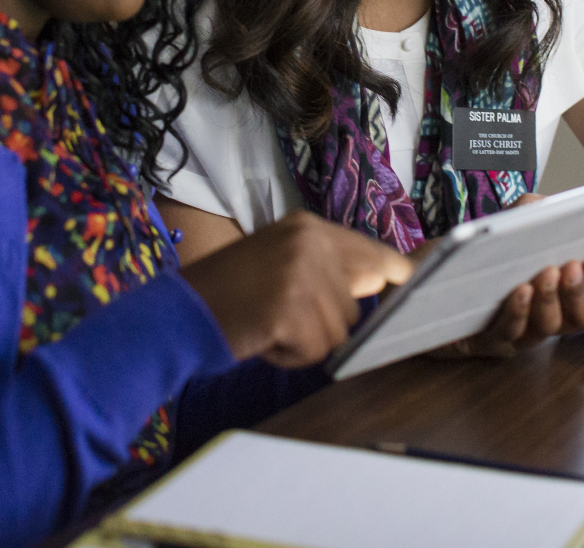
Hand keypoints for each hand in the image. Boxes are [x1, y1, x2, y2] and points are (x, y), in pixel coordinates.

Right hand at [180, 211, 412, 367]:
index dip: (392, 273)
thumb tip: (385, 278)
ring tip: (267, 323)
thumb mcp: (279, 261)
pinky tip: (262, 337)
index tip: (408, 281)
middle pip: (354, 305)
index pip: (372, 253)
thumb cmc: (227, 293)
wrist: (176, 312)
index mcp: (308, 227)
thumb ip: (325, 267)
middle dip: (324, 322)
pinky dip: (290, 355)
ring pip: (337, 333)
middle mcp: (309, 242)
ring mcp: (301, 273)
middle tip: (279, 314)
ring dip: (306, 341)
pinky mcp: (290, 307)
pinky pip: (315, 351)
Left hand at [432, 192, 583, 358]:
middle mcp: (544, 316)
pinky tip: (519, 290)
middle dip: (577, 292)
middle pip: (577, 319)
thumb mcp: (525, 217)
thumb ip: (562, 216)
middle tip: (571, 266)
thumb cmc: (487, 246)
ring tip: (546, 274)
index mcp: (559, 293)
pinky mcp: (487, 339)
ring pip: (545, 328)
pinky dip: (517, 311)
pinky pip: (508, 332)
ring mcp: (518, 331)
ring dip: (548, 300)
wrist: (432, 269)